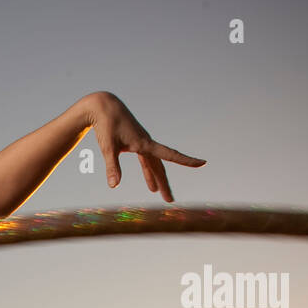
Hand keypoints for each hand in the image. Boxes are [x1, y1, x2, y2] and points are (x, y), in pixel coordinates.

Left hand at [84, 92, 205, 202]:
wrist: (104, 107)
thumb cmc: (106, 126)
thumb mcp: (108, 147)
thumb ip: (112, 167)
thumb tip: (114, 186)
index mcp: (144, 143)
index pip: (169, 154)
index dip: (186, 160)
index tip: (202, 163)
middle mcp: (147, 143)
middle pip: (160, 166)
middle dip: (164, 184)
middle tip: (170, 200)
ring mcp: (142, 143)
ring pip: (154, 164)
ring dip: (157, 179)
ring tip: (161, 195)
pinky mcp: (136, 143)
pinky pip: (147, 161)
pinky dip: (149, 172)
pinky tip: (151, 184)